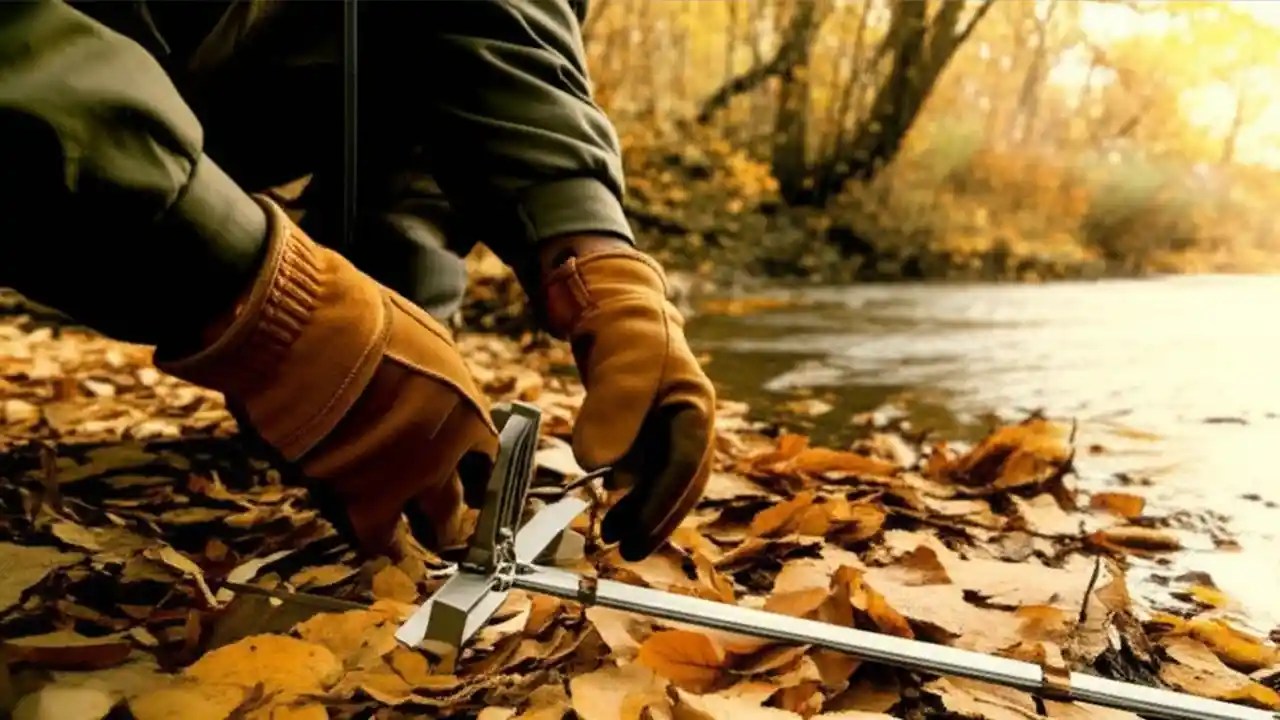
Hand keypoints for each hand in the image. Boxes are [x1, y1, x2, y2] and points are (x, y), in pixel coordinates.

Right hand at [158, 197, 497, 557]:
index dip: (479, 475)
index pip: (492, 461)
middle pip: (459, 503)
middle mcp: (446, 453)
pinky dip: (376, 539)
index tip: (472, 482)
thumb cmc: (364, 325)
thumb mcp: (427, 344)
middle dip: (449, 514)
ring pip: (428, 528)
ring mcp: (407, 481)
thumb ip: (441, 384)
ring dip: (418, 534)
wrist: (309, 339)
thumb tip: (439, 397)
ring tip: (406, 540)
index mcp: (468, 413)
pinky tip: (374, 539)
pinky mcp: (362, 500)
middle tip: (441, 520)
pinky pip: (377, 536)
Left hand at [540, 237, 715, 560]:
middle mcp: (689, 423)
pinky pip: (643, 470)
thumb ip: (611, 411)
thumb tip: (596, 464)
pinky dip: (629, 490)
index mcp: (695, 408)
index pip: (684, 467)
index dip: (662, 505)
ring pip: (661, 480)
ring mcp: (668, 428)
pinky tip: (607, 500)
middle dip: (656, 519)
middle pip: (679, 482)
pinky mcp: (646, 430)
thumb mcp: (621, 366)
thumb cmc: (626, 329)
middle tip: (627, 549)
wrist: (614, 307)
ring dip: (640, 509)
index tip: (636, 534)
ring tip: (612, 533)